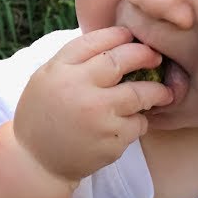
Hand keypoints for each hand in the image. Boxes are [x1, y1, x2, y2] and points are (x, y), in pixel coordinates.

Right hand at [13, 26, 171, 184]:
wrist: (35, 162)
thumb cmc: (42, 114)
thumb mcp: (45, 77)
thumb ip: (74, 59)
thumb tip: (116, 40)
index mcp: (60, 70)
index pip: (97, 41)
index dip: (120, 35)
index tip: (131, 37)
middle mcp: (79, 90)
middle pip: (123, 61)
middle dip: (146, 55)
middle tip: (155, 57)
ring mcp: (97, 117)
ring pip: (140, 94)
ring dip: (155, 92)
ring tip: (161, 93)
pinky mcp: (111, 142)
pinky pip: (138, 124)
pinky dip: (138, 121)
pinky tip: (127, 122)